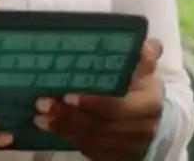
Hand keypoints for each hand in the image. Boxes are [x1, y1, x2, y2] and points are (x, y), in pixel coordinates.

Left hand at [33, 39, 164, 160]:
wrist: (153, 126)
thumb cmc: (141, 92)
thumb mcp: (145, 73)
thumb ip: (142, 58)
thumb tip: (146, 43)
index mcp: (147, 103)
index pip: (117, 105)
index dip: (92, 102)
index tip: (68, 94)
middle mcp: (139, 129)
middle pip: (100, 125)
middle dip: (68, 116)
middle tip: (42, 103)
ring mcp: (128, 148)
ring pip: (92, 140)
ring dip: (63, 127)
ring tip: (40, 116)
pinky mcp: (116, 158)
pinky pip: (90, 151)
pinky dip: (69, 138)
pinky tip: (51, 127)